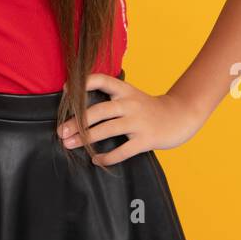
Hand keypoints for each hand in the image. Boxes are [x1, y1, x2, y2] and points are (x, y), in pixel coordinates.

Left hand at [56, 73, 202, 165]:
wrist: (179, 116)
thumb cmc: (148, 108)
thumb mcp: (131, 95)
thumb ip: (111, 97)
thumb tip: (79, 108)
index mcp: (125, 90)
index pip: (102, 79)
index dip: (83, 83)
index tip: (65, 91)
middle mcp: (130, 103)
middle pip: (99, 110)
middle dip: (76, 122)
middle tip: (61, 132)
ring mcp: (138, 122)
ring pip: (107, 130)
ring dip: (85, 139)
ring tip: (70, 145)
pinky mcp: (146, 140)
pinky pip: (122, 151)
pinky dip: (107, 157)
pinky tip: (96, 160)